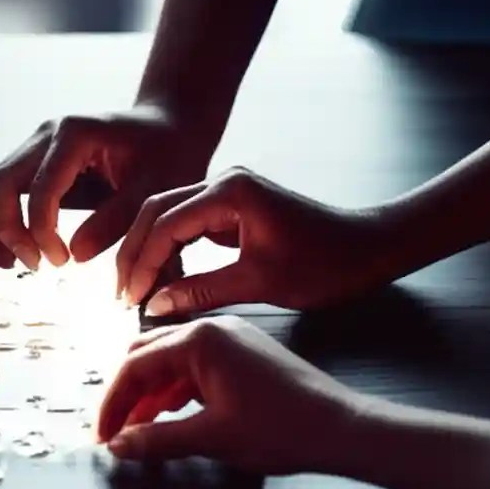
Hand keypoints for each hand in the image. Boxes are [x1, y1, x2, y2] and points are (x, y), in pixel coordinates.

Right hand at [0, 104, 211, 269]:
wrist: (170, 123)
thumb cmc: (168, 153)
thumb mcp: (154, 189)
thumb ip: (116, 220)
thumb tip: (77, 254)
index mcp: (75, 134)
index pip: (40, 189)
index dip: (42, 231)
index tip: (61, 262)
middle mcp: (46, 133)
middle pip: (0, 182)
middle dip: (6, 229)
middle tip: (31, 264)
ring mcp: (36, 143)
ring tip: (12, 263)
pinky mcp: (36, 158)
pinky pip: (5, 189)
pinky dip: (3, 219)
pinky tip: (17, 248)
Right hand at [97, 316, 361, 474]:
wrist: (346, 428)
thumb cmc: (284, 429)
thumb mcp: (212, 437)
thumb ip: (157, 440)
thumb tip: (117, 447)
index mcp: (199, 340)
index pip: (133, 366)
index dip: (112, 405)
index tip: (101, 437)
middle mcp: (211, 328)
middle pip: (145, 355)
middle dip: (126, 394)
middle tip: (114, 432)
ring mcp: (229, 338)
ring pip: (169, 362)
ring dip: (149, 395)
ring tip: (138, 432)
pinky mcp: (244, 352)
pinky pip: (194, 366)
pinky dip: (175, 391)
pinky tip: (170, 418)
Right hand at [115, 167, 387, 316]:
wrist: (370, 248)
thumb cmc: (326, 264)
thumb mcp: (259, 282)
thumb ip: (201, 292)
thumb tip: (153, 306)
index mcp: (231, 192)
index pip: (165, 225)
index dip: (142, 264)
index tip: (129, 299)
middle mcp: (224, 182)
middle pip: (156, 212)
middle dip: (134, 253)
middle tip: (120, 294)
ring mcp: (227, 190)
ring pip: (166, 216)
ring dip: (148, 251)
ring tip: (133, 289)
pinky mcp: (232, 205)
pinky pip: (187, 223)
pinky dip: (170, 249)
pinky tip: (160, 278)